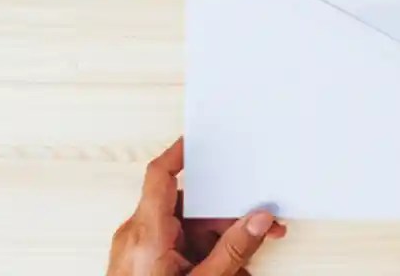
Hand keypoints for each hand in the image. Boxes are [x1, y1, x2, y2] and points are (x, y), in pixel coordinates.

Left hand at [107, 138, 287, 275]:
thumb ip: (235, 251)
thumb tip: (261, 220)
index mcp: (146, 233)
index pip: (161, 174)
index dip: (182, 152)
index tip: (203, 137)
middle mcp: (137, 237)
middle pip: (189, 208)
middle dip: (227, 219)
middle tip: (262, 225)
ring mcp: (138, 252)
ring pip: (188, 231)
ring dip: (220, 244)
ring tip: (245, 267)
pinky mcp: (141, 266)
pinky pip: (179, 250)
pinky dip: (205, 258)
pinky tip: (229, 272)